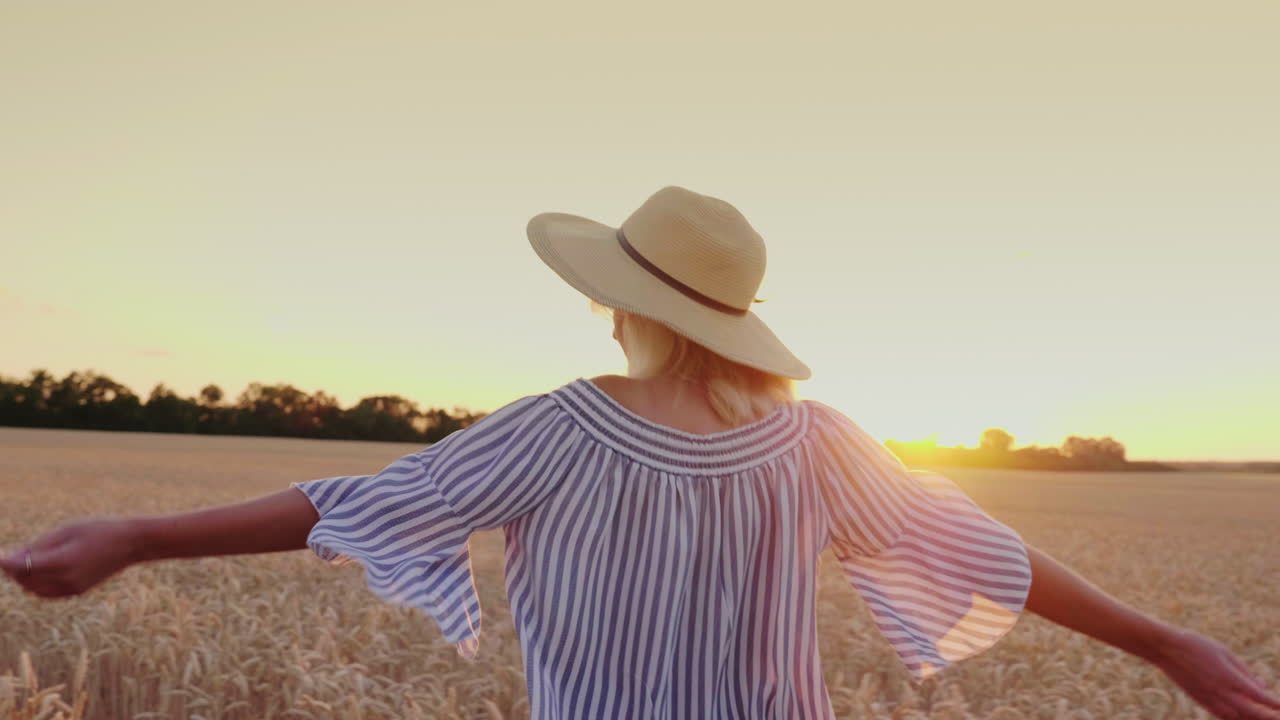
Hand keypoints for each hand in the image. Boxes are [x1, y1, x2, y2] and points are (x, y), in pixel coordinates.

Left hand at [0, 517, 141, 598]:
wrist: (132, 543)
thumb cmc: (100, 529)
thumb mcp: (67, 530)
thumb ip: (39, 545)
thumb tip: (10, 557)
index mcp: (63, 562)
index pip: (22, 566)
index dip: (5, 562)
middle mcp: (66, 580)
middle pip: (25, 580)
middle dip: (13, 569)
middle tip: (7, 554)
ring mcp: (72, 588)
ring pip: (34, 589)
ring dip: (24, 578)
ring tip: (22, 561)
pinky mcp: (77, 591)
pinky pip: (47, 593)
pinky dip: (36, 585)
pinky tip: (39, 571)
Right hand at [1155, 627, 1279, 719]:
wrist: (1165, 648)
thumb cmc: (1196, 644)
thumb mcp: (1224, 653)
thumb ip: (1244, 671)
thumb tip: (1262, 686)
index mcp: (1229, 677)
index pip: (1259, 697)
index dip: (1275, 705)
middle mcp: (1221, 692)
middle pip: (1251, 712)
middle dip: (1268, 717)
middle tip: (1278, 717)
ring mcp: (1209, 698)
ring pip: (1237, 718)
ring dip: (1251, 719)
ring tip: (1263, 717)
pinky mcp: (1200, 700)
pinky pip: (1222, 715)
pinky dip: (1235, 718)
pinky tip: (1241, 716)